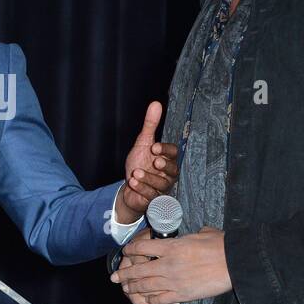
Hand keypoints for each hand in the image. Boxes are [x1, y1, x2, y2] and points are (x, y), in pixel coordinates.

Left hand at [110, 226, 230, 303]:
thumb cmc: (222, 246)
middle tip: (115, 278)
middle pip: (138, 270)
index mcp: (171, 247)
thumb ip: (194, 235)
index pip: (141, 247)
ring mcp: (173, 281)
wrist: (235, 263)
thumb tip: (197, 234)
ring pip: (144, 287)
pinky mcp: (182, 295)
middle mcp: (167, 265)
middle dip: (124, 274)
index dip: (130, 250)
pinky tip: (147, 301)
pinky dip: (151, 301)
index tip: (126, 252)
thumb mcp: (204, 233)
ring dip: (133, 288)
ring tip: (126, 289)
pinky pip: (159, 300)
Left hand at [114, 101, 178, 224]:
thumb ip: (150, 125)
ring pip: (162, 185)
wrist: (129, 186)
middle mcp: (168, 174)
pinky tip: (133, 183)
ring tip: (136, 173)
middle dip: (165, 166)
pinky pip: (152, 197)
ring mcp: (161, 188)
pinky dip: (143, 189)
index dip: (166, 150)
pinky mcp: (153, 200)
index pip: (174, 153)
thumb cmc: (140, 163)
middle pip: (174, 170)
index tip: (154, 147)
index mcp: (167, 159)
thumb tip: (156, 103)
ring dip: (149, 178)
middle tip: (155, 161)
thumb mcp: (143, 143)